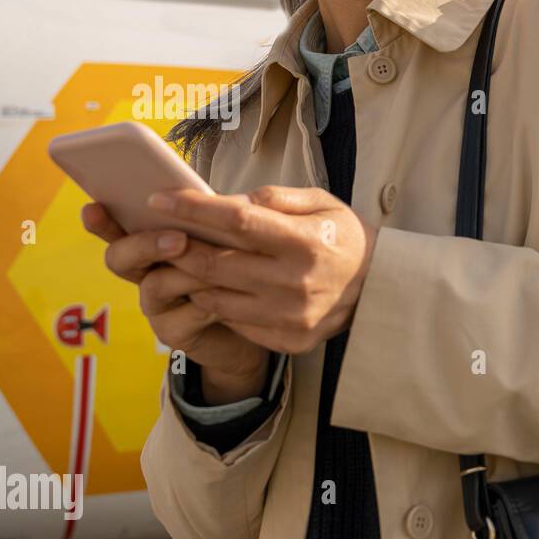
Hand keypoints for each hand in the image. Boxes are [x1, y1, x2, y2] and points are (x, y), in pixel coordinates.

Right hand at [81, 202, 270, 396]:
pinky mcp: (172, 331)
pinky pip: (182, 317)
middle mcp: (146, 271)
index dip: (102, 219)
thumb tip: (217, 198)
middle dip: (144, 245)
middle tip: (179, 240)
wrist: (257, 320)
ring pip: (154, 285)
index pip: (119, 224)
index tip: (93, 208)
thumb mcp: (229, 236)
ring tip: (221, 269)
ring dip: (188, 275)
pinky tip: (229, 300)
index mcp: (153, 240)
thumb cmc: (240, 270)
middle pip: (120, 257)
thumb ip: (215, 217)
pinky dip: (206, 306)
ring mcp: (156, 304)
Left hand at [142, 185, 378, 355]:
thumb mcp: (319, 202)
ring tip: (188, 263)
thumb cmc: (342, 237)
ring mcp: (291, 317)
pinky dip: (220, 304)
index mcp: (304, 242)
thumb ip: (271, 199)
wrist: (380, 287)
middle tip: (164, 236)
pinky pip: (235, 322)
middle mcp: (296, 283)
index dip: (192, 210)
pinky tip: (221, 289)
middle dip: (180, 249)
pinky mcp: (289, 339)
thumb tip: (222, 203)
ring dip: (194, 280)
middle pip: (215, 265)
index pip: (236, 222)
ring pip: (217, 299)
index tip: (159, 199)